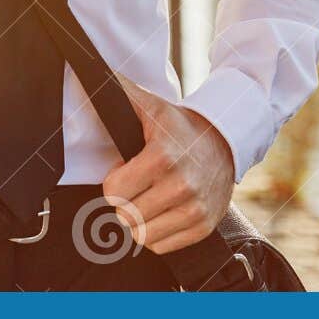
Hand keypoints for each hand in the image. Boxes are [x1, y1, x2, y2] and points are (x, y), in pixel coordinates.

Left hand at [101, 78, 235, 254]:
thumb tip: (92, 72)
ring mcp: (195, 209)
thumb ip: (120, 93)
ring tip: (149, 198)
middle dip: (124, 201)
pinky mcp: (204, 227)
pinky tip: (163, 211)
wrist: (226, 142)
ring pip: (141, 235)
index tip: (125, 170)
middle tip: (137, 185)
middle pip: (125, 216)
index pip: (114, 192)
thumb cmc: (181, 126)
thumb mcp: (152, 106)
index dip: (114, 181)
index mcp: (162, 156)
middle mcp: (181, 186)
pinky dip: (157, 233)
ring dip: (139, 220)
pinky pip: (161, 246)